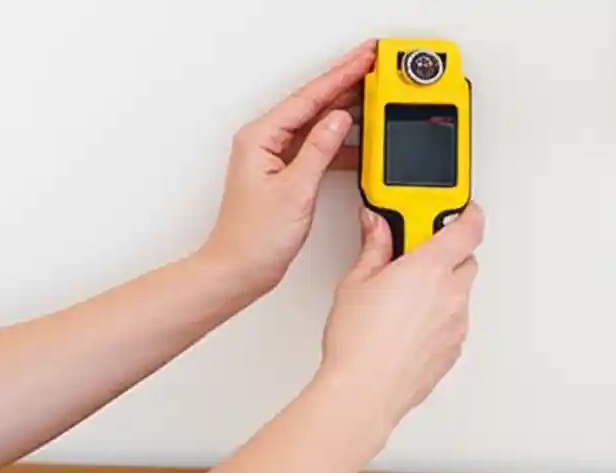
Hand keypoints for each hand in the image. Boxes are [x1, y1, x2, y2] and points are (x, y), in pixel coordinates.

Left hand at [199, 40, 376, 293]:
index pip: (308, 98)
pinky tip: (361, 140)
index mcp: (260, 138)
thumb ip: (319, 150)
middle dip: (345, 85)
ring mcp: (275, 157)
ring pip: (317, 124)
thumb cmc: (254, 237)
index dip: (340, 76)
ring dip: (346, 112)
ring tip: (374, 97)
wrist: (240, 269)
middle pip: (312, 104)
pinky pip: (318, 147)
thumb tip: (340, 120)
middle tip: (374, 68)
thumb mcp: (295, 190)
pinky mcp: (286, 173)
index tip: (364, 60)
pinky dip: (341, 142)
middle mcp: (265, 142)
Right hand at [319, 203, 484, 430]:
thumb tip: (378, 225)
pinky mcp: (454, 350)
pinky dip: (440, 317)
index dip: (468, 214)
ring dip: (443, 287)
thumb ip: (374, 247)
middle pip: (466, 259)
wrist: (366, 391)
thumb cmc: (359, 342)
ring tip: (405, 296)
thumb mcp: (356, 282)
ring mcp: (457, 324)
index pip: (469, 228)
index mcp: (431, 268)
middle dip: (447, 253)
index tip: (461, 209)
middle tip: (416, 255)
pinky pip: (455, 322)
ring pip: (461, 293)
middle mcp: (452, 294)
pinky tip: (408, 324)